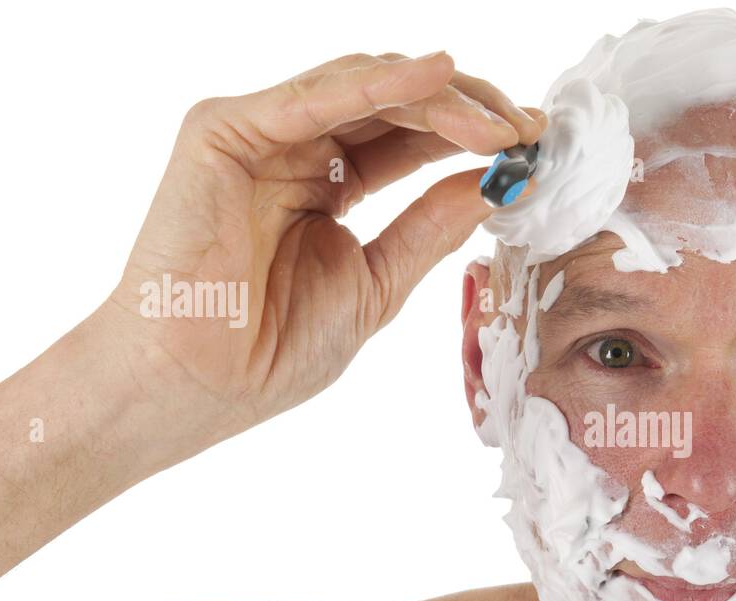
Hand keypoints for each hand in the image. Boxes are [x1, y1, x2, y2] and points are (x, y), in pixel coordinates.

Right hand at [101, 51, 543, 442]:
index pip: (411, 139)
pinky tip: (437, 79)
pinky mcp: (224, 130)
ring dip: (441, 98)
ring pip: (365, 88)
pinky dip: (377, 85)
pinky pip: (313, 96)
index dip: (473, 136)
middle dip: (470, 109)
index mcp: (328, 183)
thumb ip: (432, 226)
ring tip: (501, 126)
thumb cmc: (272, 349)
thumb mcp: (378, 282)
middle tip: (530, 129)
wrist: (200, 387)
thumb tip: (498, 183)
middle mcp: (296, 148)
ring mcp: (260, 134)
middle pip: (396, 103)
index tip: (536, 146)